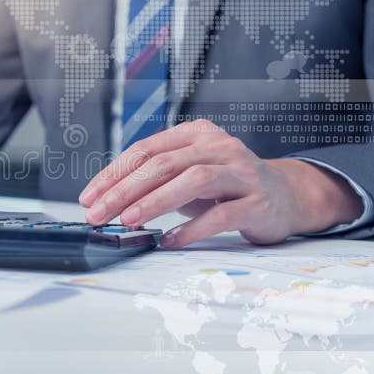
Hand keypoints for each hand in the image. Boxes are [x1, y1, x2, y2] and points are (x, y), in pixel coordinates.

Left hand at [79, 120, 363, 247]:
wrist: (284, 195)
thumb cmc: (223, 187)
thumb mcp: (186, 174)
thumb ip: (154, 180)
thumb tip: (105, 201)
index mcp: (195, 134)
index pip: (145, 150)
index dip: (114, 174)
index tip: (90, 197)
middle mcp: (219, 146)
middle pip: (163, 164)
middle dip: (124, 190)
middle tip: (99, 213)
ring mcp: (241, 172)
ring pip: (192, 180)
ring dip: (155, 202)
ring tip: (129, 221)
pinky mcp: (258, 201)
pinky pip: (221, 214)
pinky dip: (192, 228)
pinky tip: (170, 239)